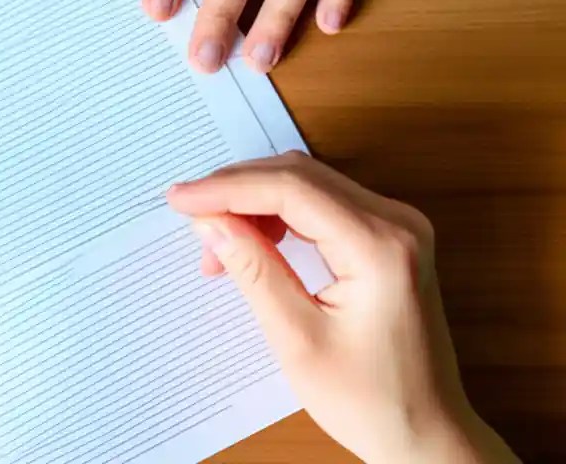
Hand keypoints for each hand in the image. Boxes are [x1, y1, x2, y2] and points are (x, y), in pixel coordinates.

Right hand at [167, 153, 517, 462]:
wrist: (426, 430)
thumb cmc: (369, 399)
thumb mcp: (297, 339)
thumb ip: (254, 270)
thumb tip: (211, 222)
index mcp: (379, 247)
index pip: (291, 189)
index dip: (228, 188)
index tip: (180, 200)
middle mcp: (396, 223)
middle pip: (300, 176)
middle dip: (237, 190)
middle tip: (189, 217)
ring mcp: (397, 227)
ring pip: (309, 185)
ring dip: (256, 203)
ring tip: (217, 245)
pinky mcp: (389, 238)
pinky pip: (324, 205)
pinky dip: (280, 216)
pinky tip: (253, 243)